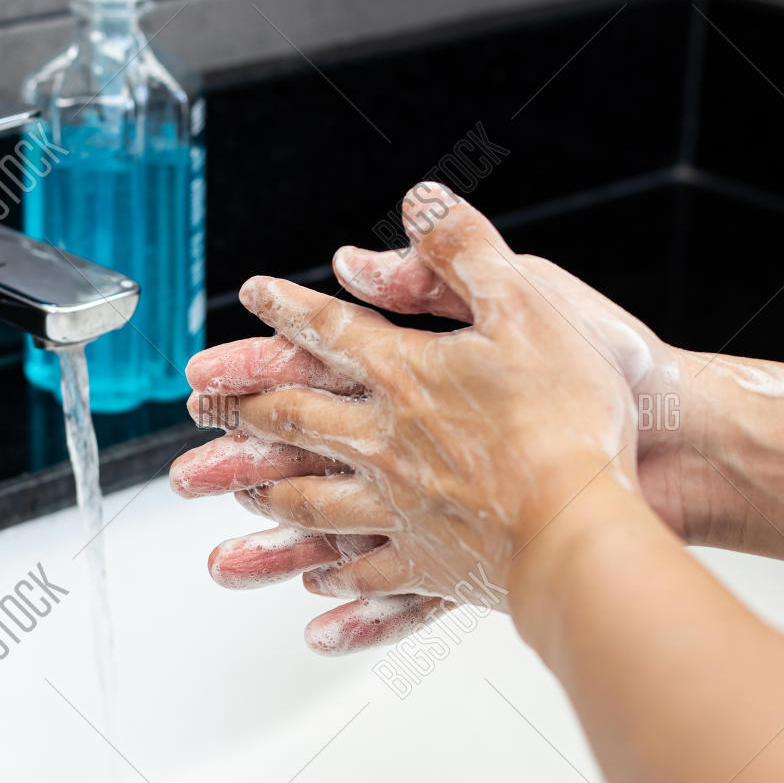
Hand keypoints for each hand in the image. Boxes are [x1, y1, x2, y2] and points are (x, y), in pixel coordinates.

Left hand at [174, 182, 700, 651]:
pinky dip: (334, 576)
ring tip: (241, 489)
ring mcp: (398, 509)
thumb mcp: (527, 305)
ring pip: (311, 500)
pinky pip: (365, 571)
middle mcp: (384, 442)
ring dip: (269, 490)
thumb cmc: (566, 417)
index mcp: (404, 374)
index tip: (253, 297)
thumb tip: (420, 200)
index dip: (287, 310)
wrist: (579, 524)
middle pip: (297, 420)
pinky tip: (316, 581)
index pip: (328, 332)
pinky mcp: (428, 564)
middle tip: (204, 404)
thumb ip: (465, 250)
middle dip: (245, 406)